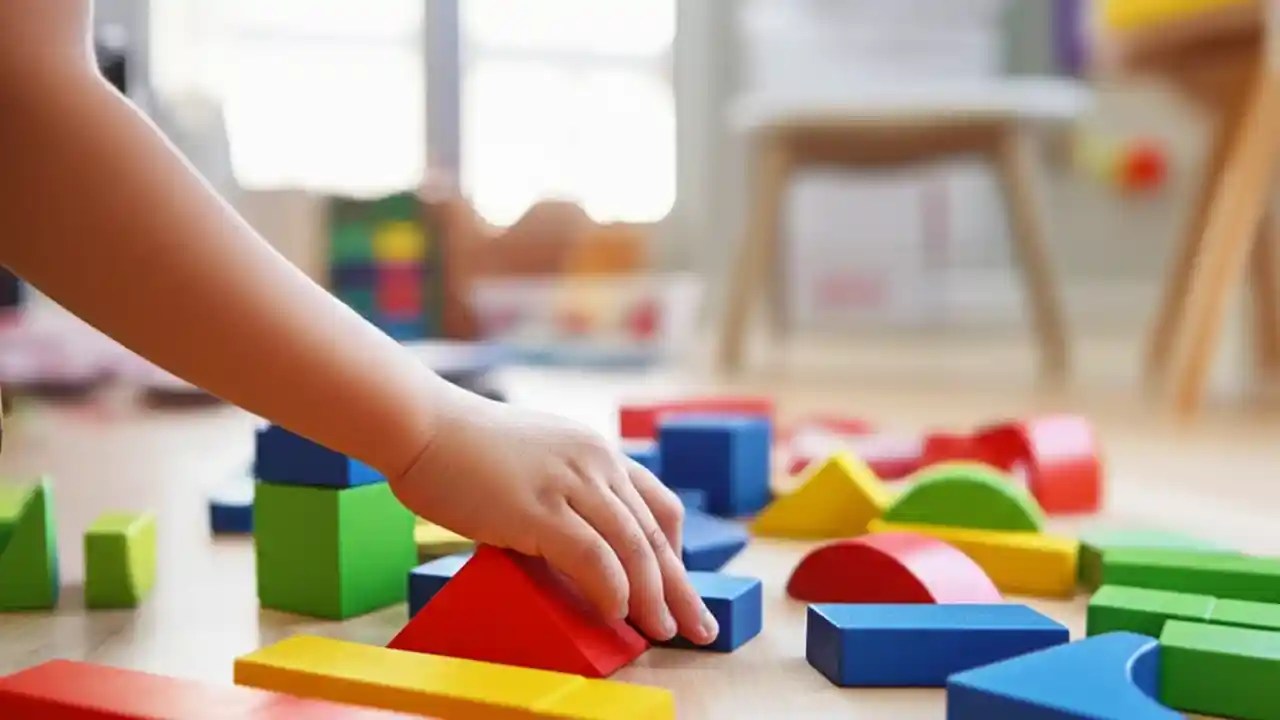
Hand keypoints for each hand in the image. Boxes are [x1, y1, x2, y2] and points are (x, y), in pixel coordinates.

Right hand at [389, 386, 717, 644]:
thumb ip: (563, 493)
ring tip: (663, 631)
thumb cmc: (463, 449)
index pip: (657, 504)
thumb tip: (575, 547)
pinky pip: (593, 557)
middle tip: (699, 624)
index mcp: (595, 451)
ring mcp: (569, 483)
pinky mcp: (539, 509)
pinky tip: (617, 614)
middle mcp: (594, 462)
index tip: (680, 585)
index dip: (675, 551)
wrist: (422, 425)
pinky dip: (611, 590)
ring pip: (632, 547)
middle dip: (680, 585)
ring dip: (653, 597)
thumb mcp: (535, 459)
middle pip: (654, 531)